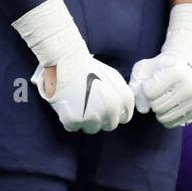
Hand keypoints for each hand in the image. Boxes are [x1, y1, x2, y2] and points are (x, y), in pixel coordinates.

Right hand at [14, 0, 133, 133]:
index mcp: (124, 99)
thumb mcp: (114, 78)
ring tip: (78, 105)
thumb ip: (120, 95)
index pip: (124, 117)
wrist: (68, 61)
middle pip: (109, 125)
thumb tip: (121, 109)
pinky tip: (68, 107)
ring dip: (86, 121)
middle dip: (101, 119)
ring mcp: (93, 117)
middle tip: (90, 107)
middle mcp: (112, 111)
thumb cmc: (90, 67)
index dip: (114, 114)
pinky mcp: (75, 120)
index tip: (105, 109)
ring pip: (92, 129)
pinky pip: (73, 128)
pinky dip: (70, 120)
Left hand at [130, 52, 191, 127]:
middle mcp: (189, 87)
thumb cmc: (165, 66)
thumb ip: (137, 83)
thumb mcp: (148, 66)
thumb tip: (142, 109)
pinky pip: (171, 123)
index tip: (152, 81)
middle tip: (158, 91)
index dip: (146, 88)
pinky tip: (170, 105)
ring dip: (158, 110)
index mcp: (177, 72)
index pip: (149, 92)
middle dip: (152, 100)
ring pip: (163, 118)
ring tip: (164, 98)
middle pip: (156, 106)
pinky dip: (167, 117)